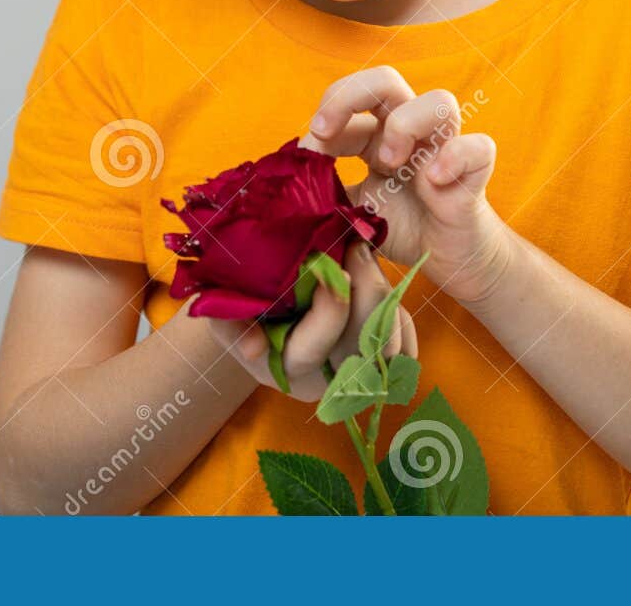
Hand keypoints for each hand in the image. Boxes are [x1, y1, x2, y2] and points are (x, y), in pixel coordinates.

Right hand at [204, 242, 418, 401]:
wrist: (270, 307)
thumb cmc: (246, 304)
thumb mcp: (224, 307)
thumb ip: (229, 321)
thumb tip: (255, 349)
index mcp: (282, 368)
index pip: (308, 353)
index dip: (325, 314)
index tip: (332, 270)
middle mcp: (322, 381)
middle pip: (358, 352)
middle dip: (364, 294)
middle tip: (357, 248)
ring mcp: (356, 377)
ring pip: (387, 350)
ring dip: (382, 298)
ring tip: (365, 256)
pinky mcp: (384, 364)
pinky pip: (406, 348)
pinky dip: (398, 315)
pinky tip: (379, 282)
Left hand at [301, 65, 515, 307]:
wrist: (449, 260)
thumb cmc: (402, 227)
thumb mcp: (350, 211)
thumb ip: (323, 195)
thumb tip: (285, 185)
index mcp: (377, 135)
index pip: (347, 103)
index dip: (323, 119)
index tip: (305, 154)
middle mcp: (410, 132)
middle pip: (386, 80)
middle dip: (350, 95)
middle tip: (326, 132)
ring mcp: (444, 149)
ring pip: (440, 100)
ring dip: (407, 123)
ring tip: (391, 161)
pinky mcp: (474, 174)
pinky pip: (479, 146)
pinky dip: (456, 156)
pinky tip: (434, 181)